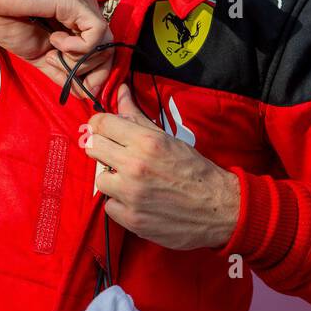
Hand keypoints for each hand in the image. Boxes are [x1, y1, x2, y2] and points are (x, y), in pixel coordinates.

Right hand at [0, 0, 113, 97]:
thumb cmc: (6, 19)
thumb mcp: (39, 56)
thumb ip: (62, 72)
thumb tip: (84, 94)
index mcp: (77, 20)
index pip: (103, 52)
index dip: (94, 74)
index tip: (74, 84)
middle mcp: (85, 9)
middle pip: (109, 50)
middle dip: (88, 72)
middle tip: (57, 64)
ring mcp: (83, 3)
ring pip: (105, 45)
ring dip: (78, 60)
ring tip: (52, 50)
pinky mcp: (78, 1)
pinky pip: (96, 34)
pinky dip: (77, 47)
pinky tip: (54, 39)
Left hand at [86, 84, 240, 249]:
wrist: (218, 207)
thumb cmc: (193, 170)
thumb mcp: (167, 138)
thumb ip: (138, 116)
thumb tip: (120, 91)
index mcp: (146, 141)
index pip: (101, 123)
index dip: (101, 125)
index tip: (105, 131)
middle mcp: (135, 166)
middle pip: (93, 148)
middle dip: (103, 149)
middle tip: (117, 155)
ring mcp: (131, 194)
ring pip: (100, 180)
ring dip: (113, 180)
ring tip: (133, 181)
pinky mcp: (131, 219)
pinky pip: (110, 206)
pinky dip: (121, 204)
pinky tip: (138, 201)